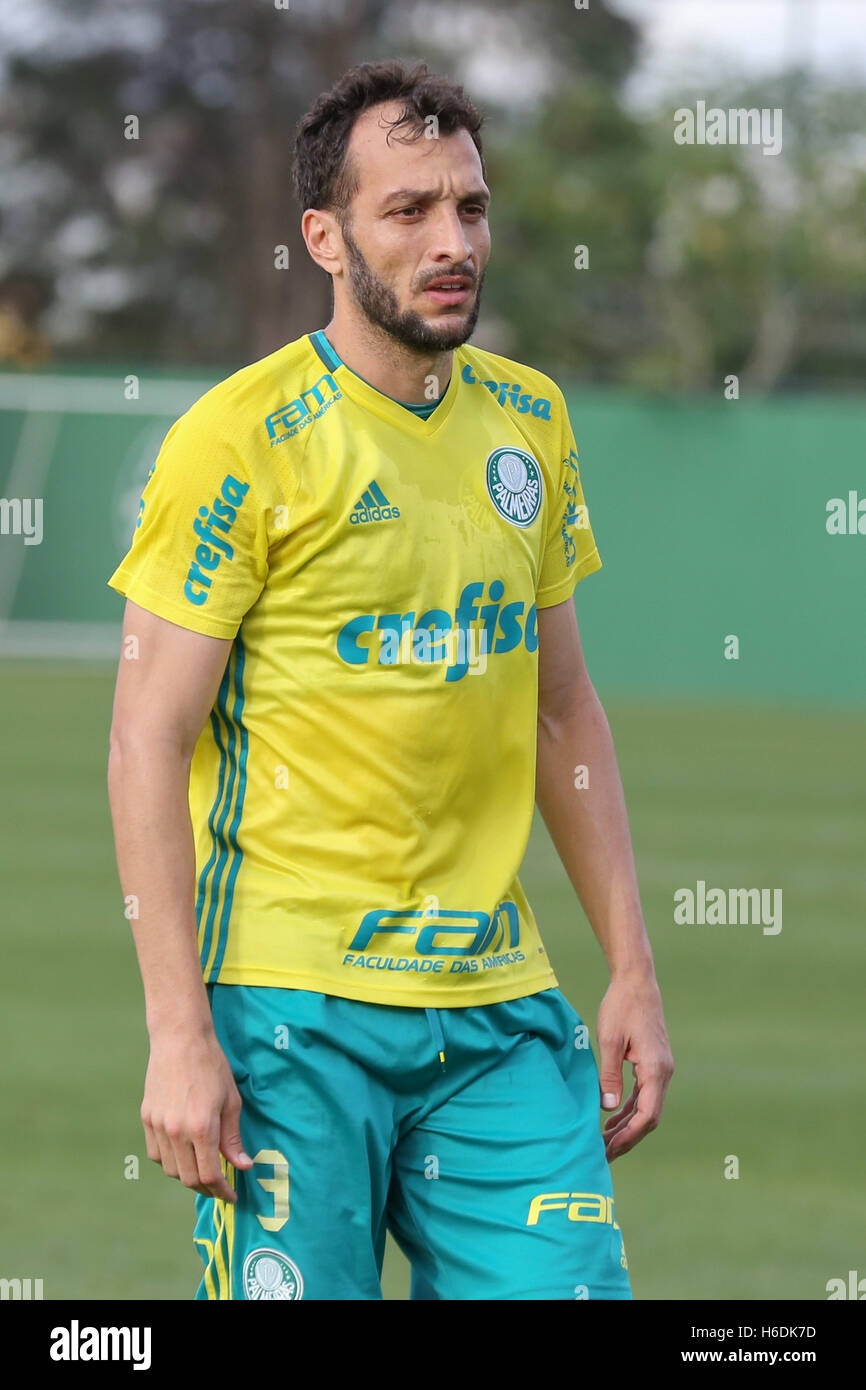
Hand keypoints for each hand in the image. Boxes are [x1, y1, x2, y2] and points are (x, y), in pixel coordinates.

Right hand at [141, 1027, 253, 1201]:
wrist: (180, 1039)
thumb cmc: (212, 1067)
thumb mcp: (231, 1101)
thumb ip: (233, 1138)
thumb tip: (242, 1166)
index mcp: (201, 1127)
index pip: (210, 1175)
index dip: (222, 1190)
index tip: (232, 1194)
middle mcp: (175, 1131)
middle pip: (188, 1178)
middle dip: (207, 1188)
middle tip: (220, 1187)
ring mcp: (157, 1126)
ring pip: (170, 1169)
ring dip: (187, 1176)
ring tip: (203, 1170)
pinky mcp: (146, 1118)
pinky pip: (156, 1153)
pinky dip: (170, 1161)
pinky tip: (183, 1154)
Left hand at [596, 970, 673, 1161]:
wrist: (636, 981)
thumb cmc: (621, 1007)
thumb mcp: (609, 1041)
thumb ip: (609, 1076)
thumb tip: (608, 1110)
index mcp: (655, 1069)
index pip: (647, 1115)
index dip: (629, 1136)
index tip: (610, 1149)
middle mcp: (664, 1072)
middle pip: (649, 1117)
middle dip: (628, 1138)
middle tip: (604, 1155)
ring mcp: (661, 1068)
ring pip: (648, 1108)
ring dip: (628, 1126)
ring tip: (604, 1142)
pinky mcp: (654, 1063)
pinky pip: (644, 1095)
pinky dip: (630, 1109)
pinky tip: (612, 1119)